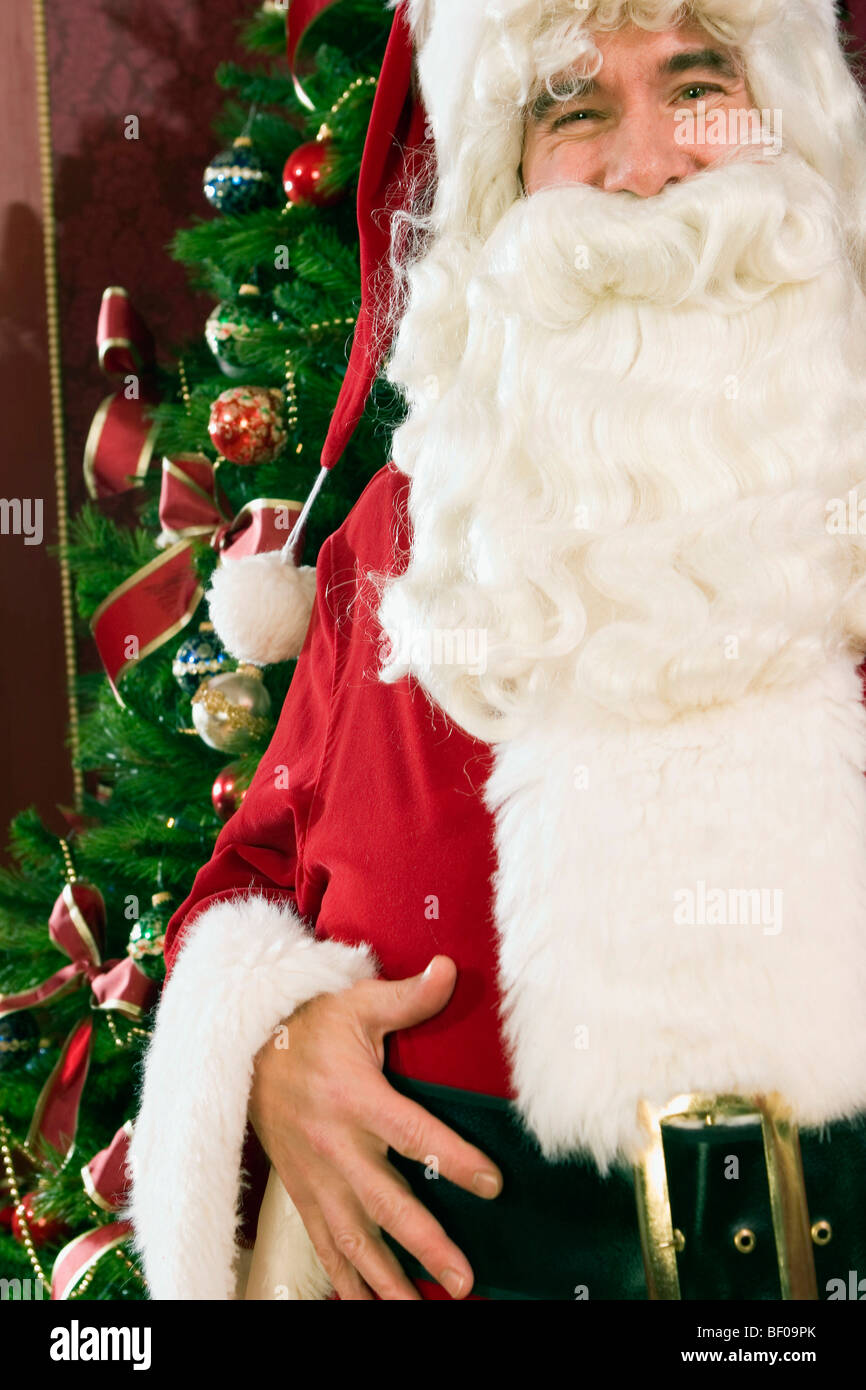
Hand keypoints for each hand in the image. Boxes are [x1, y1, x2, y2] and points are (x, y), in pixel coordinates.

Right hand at [248, 954, 502, 1300]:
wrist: (240, 1049)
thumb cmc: (310, 1024)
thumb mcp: (356, 1003)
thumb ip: (407, 997)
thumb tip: (451, 968)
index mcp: (356, 1097)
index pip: (414, 1134)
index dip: (454, 1159)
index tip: (493, 1184)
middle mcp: (336, 1144)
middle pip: (385, 1203)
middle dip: (425, 1244)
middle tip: (464, 1279)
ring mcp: (314, 1175)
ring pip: (352, 1237)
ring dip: (386, 1278)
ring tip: (418, 1308)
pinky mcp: (300, 1191)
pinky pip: (322, 1244)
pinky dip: (343, 1280)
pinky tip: (366, 1305)